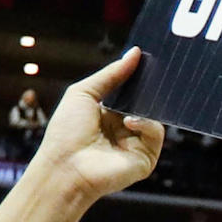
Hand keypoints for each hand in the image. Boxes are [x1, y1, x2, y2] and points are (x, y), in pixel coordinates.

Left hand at [34, 49, 164, 201]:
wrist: (65, 168)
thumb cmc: (66, 133)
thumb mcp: (84, 93)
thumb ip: (111, 74)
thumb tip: (136, 53)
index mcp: (108, 114)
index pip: (130, 92)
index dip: (137, 77)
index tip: (146, 59)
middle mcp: (123, 128)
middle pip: (145, 102)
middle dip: (148, 88)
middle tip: (152, 71)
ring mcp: (135, 144)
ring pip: (154, 116)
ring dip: (145, 107)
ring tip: (128, 107)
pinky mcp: (145, 159)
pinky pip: (156, 133)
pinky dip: (147, 124)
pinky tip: (129, 122)